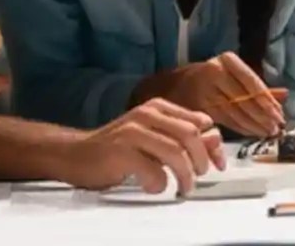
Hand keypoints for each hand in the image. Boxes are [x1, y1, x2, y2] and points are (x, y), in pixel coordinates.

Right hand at [59, 98, 226, 195]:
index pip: (199, 121)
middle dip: (201, 161)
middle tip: (197, 177)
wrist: (76, 153)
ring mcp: (133, 131)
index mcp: (158, 108)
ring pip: (175, 153)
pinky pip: (153, 171)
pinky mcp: (121, 152)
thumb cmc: (118, 148)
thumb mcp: (154, 139)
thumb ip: (182, 138)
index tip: (218, 164)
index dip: (213, 145)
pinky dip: (159, 184)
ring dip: (185, 176)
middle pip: (191, 135)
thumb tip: (214, 140)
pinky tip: (153, 186)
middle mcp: (146, 114)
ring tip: (183, 187)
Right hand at [166, 52, 286, 136]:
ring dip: (254, 125)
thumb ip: (258, 85)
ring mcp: (205, 90)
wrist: (179, 85)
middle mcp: (215, 72)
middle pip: (244, 98)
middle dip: (262, 115)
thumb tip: (285, 95)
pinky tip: (253, 133)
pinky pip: (226, 120)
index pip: (252, 81)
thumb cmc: (214, 78)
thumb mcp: (234, 74)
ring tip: (268, 132)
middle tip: (277, 128)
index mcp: (227, 60)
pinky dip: (242, 128)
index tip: (280, 114)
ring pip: (235, 111)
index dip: (267, 99)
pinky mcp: (200, 107)